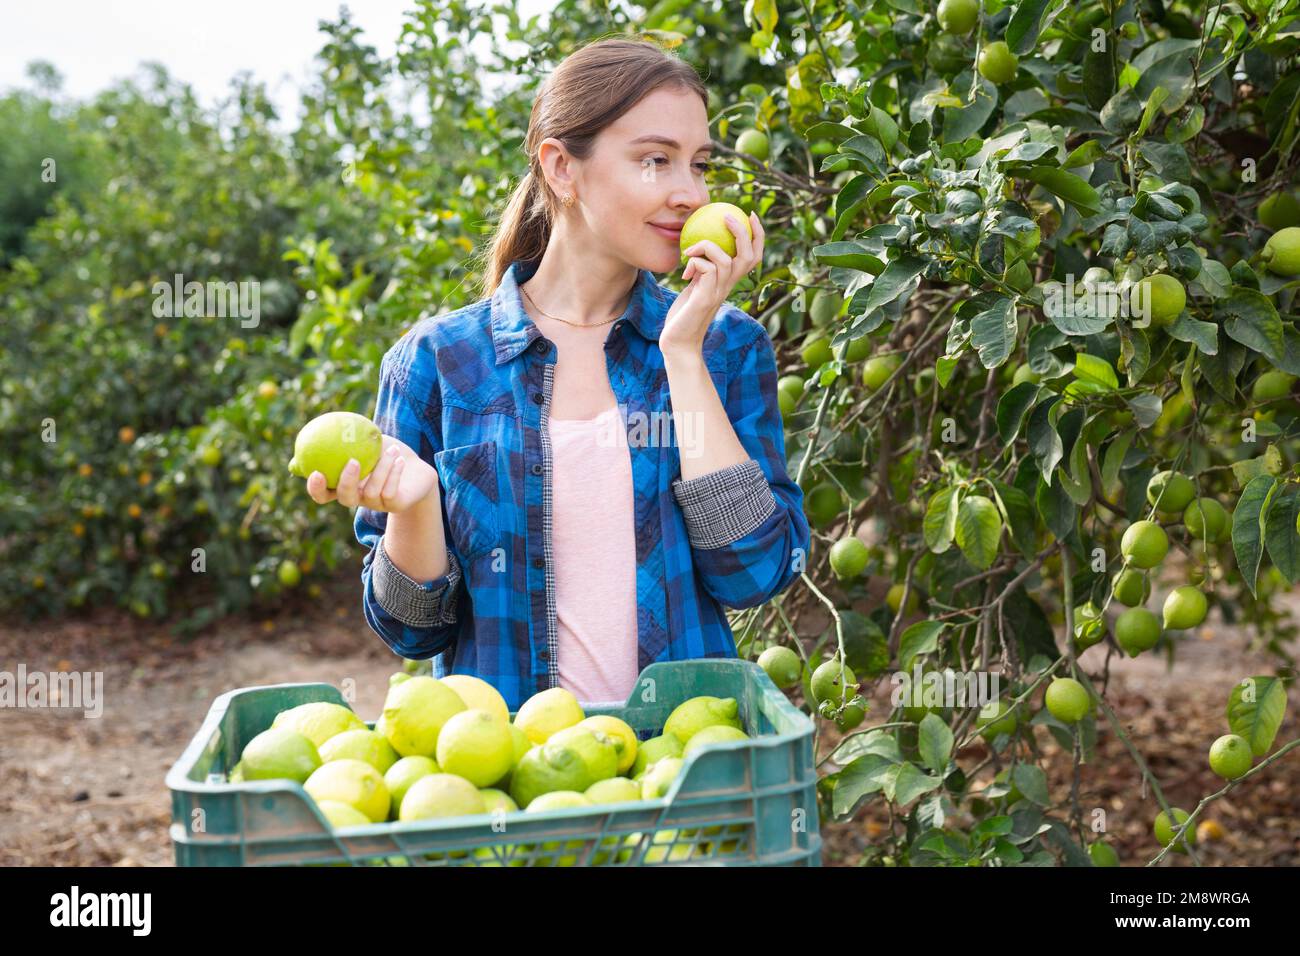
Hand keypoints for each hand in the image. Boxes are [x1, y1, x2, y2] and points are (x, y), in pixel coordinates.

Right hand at [305, 436, 438, 512]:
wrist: (418, 470)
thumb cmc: (387, 452)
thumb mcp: (369, 441)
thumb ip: (350, 435)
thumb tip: (329, 421)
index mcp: (346, 484)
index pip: (324, 494)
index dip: (316, 488)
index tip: (315, 473)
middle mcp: (359, 497)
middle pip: (345, 499)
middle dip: (346, 482)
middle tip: (352, 461)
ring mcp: (376, 504)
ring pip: (371, 491)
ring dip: (382, 467)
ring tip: (392, 449)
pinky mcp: (395, 505)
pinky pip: (389, 492)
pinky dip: (394, 474)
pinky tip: (400, 460)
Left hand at [660, 210, 764, 357]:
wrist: (678, 343)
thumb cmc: (683, 316)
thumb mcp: (694, 286)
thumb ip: (701, 270)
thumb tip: (697, 248)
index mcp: (729, 283)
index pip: (753, 257)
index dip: (757, 236)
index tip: (749, 216)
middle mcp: (728, 287)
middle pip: (749, 256)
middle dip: (743, 232)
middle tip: (730, 216)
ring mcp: (718, 293)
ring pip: (726, 260)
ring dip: (706, 246)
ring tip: (690, 248)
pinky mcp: (704, 298)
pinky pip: (706, 269)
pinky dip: (694, 261)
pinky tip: (683, 273)